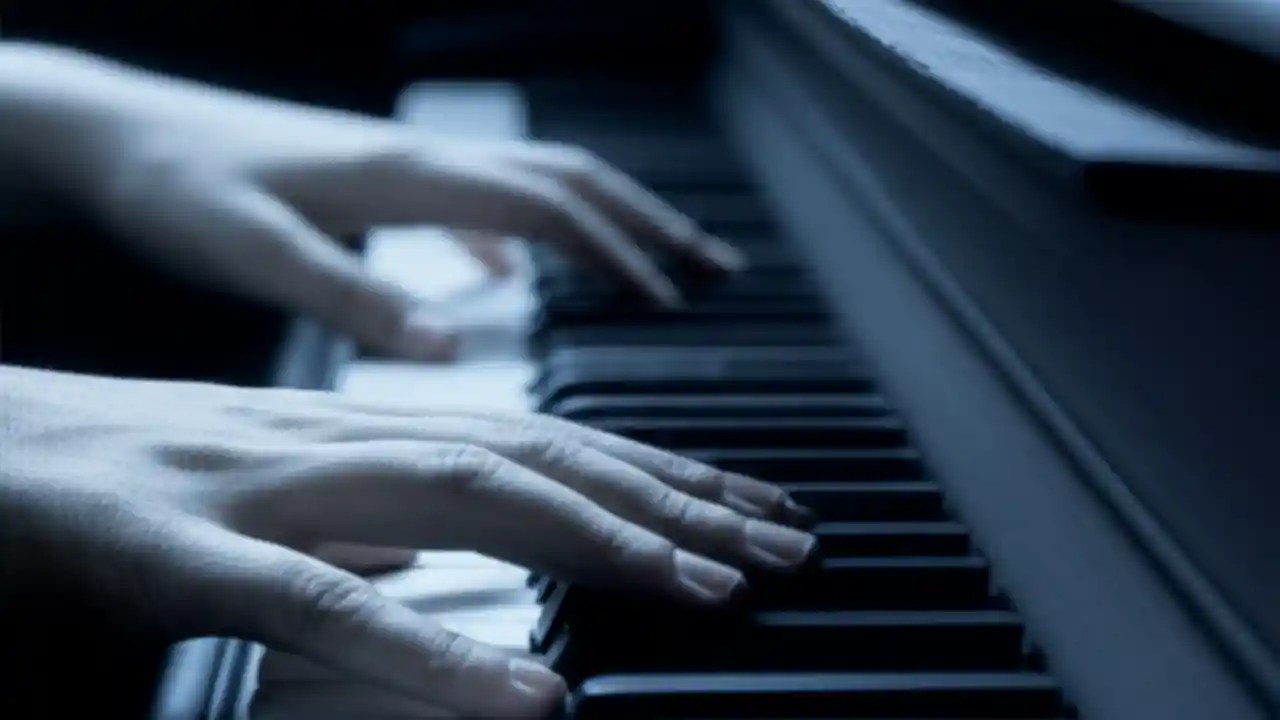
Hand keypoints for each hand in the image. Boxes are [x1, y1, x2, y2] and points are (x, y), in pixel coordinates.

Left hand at [0, 44, 744, 360]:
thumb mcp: (254, 254)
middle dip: (649, 223)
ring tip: (656, 265)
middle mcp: (422, 159)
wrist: (116, 132)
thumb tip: (455, 341)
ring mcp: (407, 165)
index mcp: (406, 176)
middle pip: (568, 179)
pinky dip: (524, 236)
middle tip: (717, 269)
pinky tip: (517, 275)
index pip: (545, 207)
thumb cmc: (176, 190)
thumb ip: (352, 296)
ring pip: (535, 184)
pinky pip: (479, 202)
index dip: (618, 252)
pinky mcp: (383, 181)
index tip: (676, 300)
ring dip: (604, 222)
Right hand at [0, 365, 814, 717]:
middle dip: (670, 496)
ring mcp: (264, 487)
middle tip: (784, 540)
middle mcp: (334, 442)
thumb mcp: (266, 512)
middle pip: (535, 456)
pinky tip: (530, 695)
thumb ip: (358, 540)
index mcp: (355, 438)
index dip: (650, 471)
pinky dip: (432, 649)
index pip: (537, 442)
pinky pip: (323, 604)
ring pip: (463, 498)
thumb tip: (438, 574)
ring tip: (710, 584)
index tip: (747, 506)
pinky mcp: (181, 555)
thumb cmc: (116, 488)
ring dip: (597, 539)